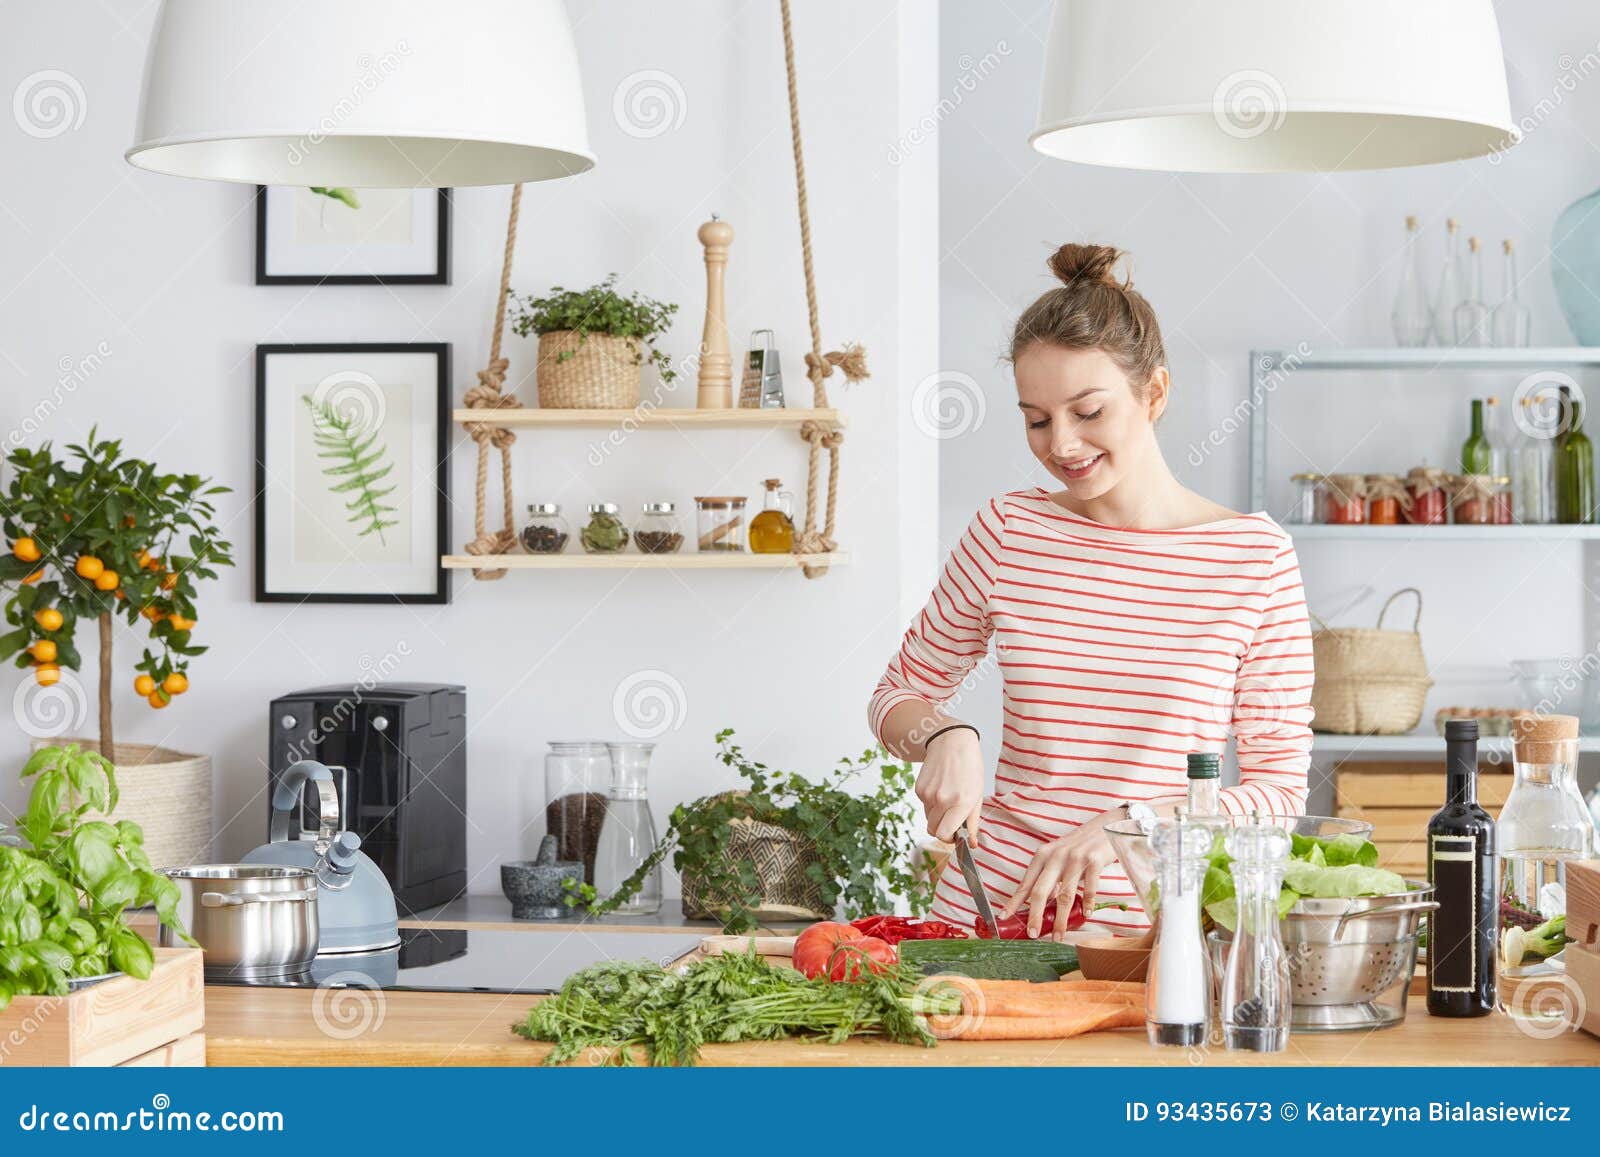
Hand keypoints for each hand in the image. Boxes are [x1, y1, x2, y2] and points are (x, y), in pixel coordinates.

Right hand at [916, 726, 984, 845]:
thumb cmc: (969, 768)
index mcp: (961, 802)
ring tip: (948, 798)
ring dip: (937, 816)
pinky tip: (940, 788)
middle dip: (942, 830)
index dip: (949, 839)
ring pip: (928, 818)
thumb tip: (971, 844)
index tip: (955, 835)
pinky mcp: (918, 789)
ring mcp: (928, 794)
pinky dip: (931, 804)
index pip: (944, 834)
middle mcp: (942, 799)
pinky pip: (924, 806)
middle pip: (933, 830)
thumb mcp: (977, 795)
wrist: (951, 743)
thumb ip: (973, 822)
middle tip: (952, 820)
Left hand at [1000, 807, 1124, 940]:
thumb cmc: (1080, 846)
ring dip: (1060, 919)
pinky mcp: (1094, 860)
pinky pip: (1089, 888)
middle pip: (1040, 891)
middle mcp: (1056, 856)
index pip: (1025, 883)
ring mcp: (1075, 858)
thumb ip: (1050, 879)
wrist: (1106, 826)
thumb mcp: (1059, 858)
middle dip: (1035, 916)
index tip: (1004, 917)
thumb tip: (1040, 906)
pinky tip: (1086, 914)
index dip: (1014, 902)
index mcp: (1043, 855)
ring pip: (1064, 895)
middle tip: (1032, 934)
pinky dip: (1087, 904)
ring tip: (1058, 936)